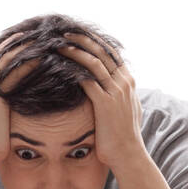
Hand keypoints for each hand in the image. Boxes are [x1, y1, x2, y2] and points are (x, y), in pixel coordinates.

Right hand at [0, 33, 39, 171]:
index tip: (27, 39)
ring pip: (7, 55)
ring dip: (26, 46)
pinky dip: (30, 61)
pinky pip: (14, 70)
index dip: (9, 46)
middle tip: (38, 32)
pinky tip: (45, 57)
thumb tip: (11, 101)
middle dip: (19, 40)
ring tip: (44, 39)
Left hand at [54, 33, 146, 169]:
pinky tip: (60, 65)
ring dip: (75, 50)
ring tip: (59, 44)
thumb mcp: (125, 111)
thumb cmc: (122, 138)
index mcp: (127, 81)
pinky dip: (73, 70)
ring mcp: (116, 92)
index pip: (110, 52)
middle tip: (64, 32)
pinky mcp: (105, 103)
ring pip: (94, 62)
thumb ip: (119, 97)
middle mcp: (124, 82)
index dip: (93, 42)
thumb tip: (110, 91)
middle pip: (102, 51)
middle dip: (82, 39)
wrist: (128, 156)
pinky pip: (88, 80)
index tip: (77, 35)